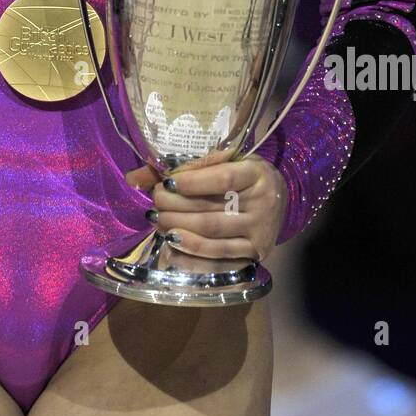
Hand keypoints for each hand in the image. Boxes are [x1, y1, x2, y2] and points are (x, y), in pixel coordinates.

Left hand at [125, 149, 287, 261]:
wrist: (281, 197)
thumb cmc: (243, 174)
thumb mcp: (224, 160)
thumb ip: (183, 165)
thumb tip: (133, 178)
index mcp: (256, 173)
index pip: (223, 178)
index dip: (192, 181)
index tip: (167, 182)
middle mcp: (262, 202)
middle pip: (210, 208)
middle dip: (175, 206)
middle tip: (155, 201)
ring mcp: (259, 230)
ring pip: (211, 231)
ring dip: (177, 226)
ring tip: (158, 219)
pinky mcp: (256, 252)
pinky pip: (219, 254)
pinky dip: (192, 250)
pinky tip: (172, 241)